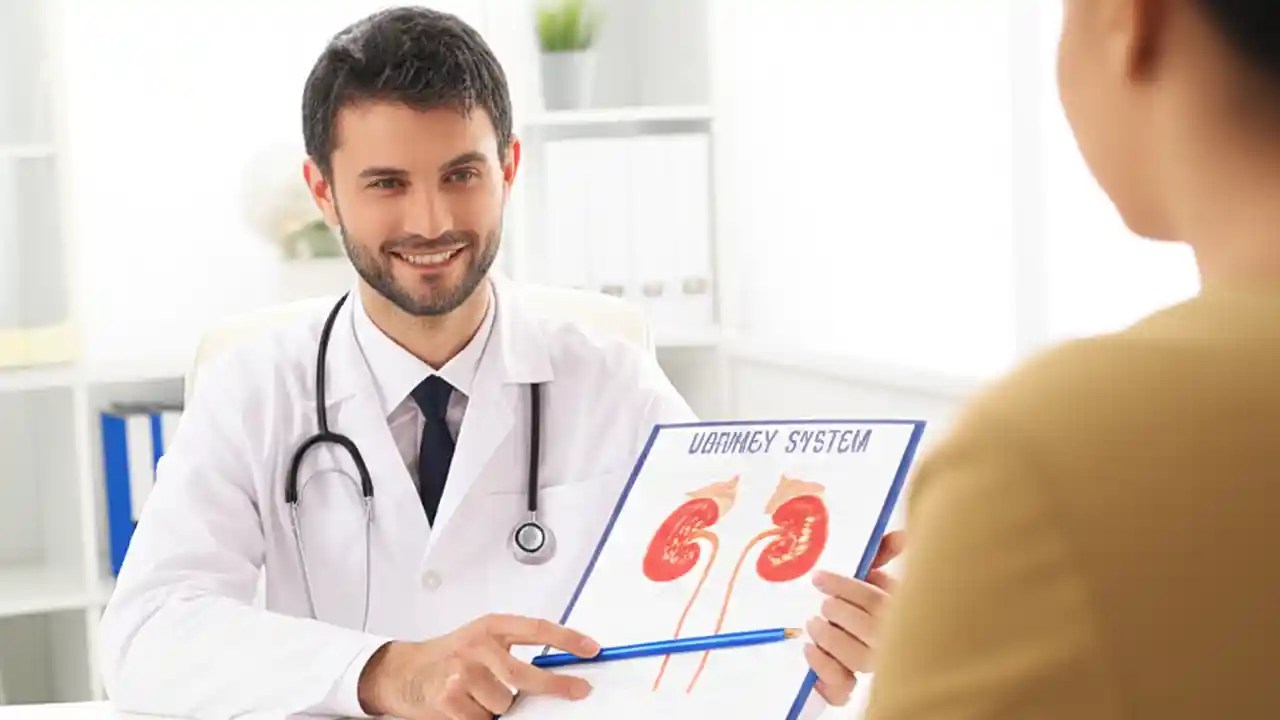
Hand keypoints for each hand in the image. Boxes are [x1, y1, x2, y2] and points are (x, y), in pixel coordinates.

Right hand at [357, 613, 600, 719]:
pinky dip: (479, 718)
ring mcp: (462, 672)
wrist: (403, 671)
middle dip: (555, 686)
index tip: (591, 648)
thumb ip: (511, 651)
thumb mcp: (481, 642)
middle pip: (525, 673)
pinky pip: (483, 719)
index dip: (567, 638)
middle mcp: (476, 646)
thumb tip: (555, 670)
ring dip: (498, 707)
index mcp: (490, 627)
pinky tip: (465, 706)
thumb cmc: (448, 656)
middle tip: (577, 691)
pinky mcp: (449, 698)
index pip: (536, 628)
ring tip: (479, 696)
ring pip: (505, 703)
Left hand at [804, 529, 904, 705]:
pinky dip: (824, 669)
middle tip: (823, 605)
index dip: (844, 586)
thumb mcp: (880, 580)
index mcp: (902, 612)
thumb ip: (883, 556)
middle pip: (868, 629)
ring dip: (829, 638)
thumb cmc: (878, 608)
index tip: (819, 578)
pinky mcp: (854, 689)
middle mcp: (894, 642)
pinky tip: (811, 650)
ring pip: (856, 659)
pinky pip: (842, 687)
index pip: (875, 599)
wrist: (882, 651)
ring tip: (814, 625)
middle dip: (838, 611)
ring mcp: (876, 668)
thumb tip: (900, 534)